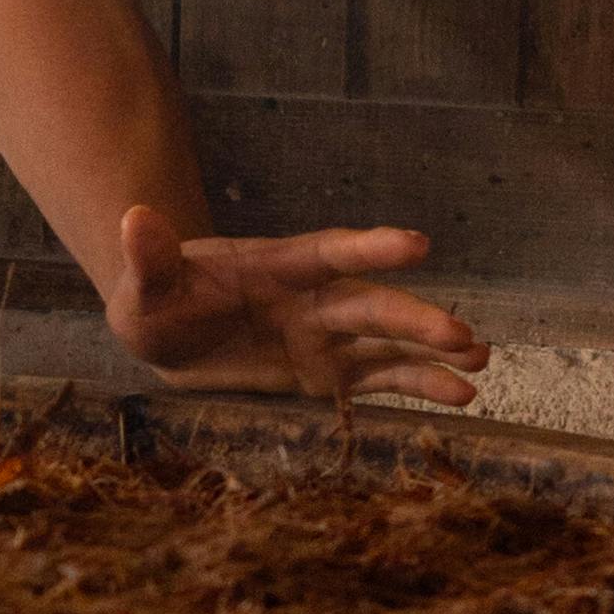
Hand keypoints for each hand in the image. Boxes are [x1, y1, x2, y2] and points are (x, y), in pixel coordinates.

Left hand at [107, 205, 489, 413]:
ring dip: (430, 353)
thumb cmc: (155, 298)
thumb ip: (150, 256)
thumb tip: (133, 218)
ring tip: (480, 360)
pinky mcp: (323, 372)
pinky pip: (377, 380)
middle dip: (413, 320)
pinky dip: (417, 385)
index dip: (369, 249)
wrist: (164, 329)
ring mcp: (322, 335)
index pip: (328, 253)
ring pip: (384, 344)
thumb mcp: (144, 283)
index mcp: (275, 266)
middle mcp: (310, 298)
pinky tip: (462, 394)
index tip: (417, 243)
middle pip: (367, 306)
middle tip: (461, 335)